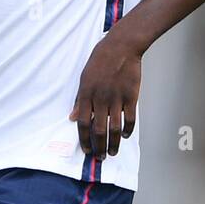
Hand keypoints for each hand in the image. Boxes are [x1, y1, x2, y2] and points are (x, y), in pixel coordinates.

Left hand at [69, 30, 141, 160]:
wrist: (122, 46)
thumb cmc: (100, 59)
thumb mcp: (84, 77)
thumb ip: (79, 99)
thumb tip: (73, 117)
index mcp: (87, 94)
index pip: (84, 123)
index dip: (84, 140)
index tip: (86, 150)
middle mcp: (101, 99)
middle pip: (99, 130)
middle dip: (98, 147)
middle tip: (100, 157)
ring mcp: (117, 98)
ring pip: (115, 128)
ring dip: (113, 143)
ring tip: (112, 152)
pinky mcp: (131, 96)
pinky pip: (130, 118)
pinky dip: (128, 129)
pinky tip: (125, 136)